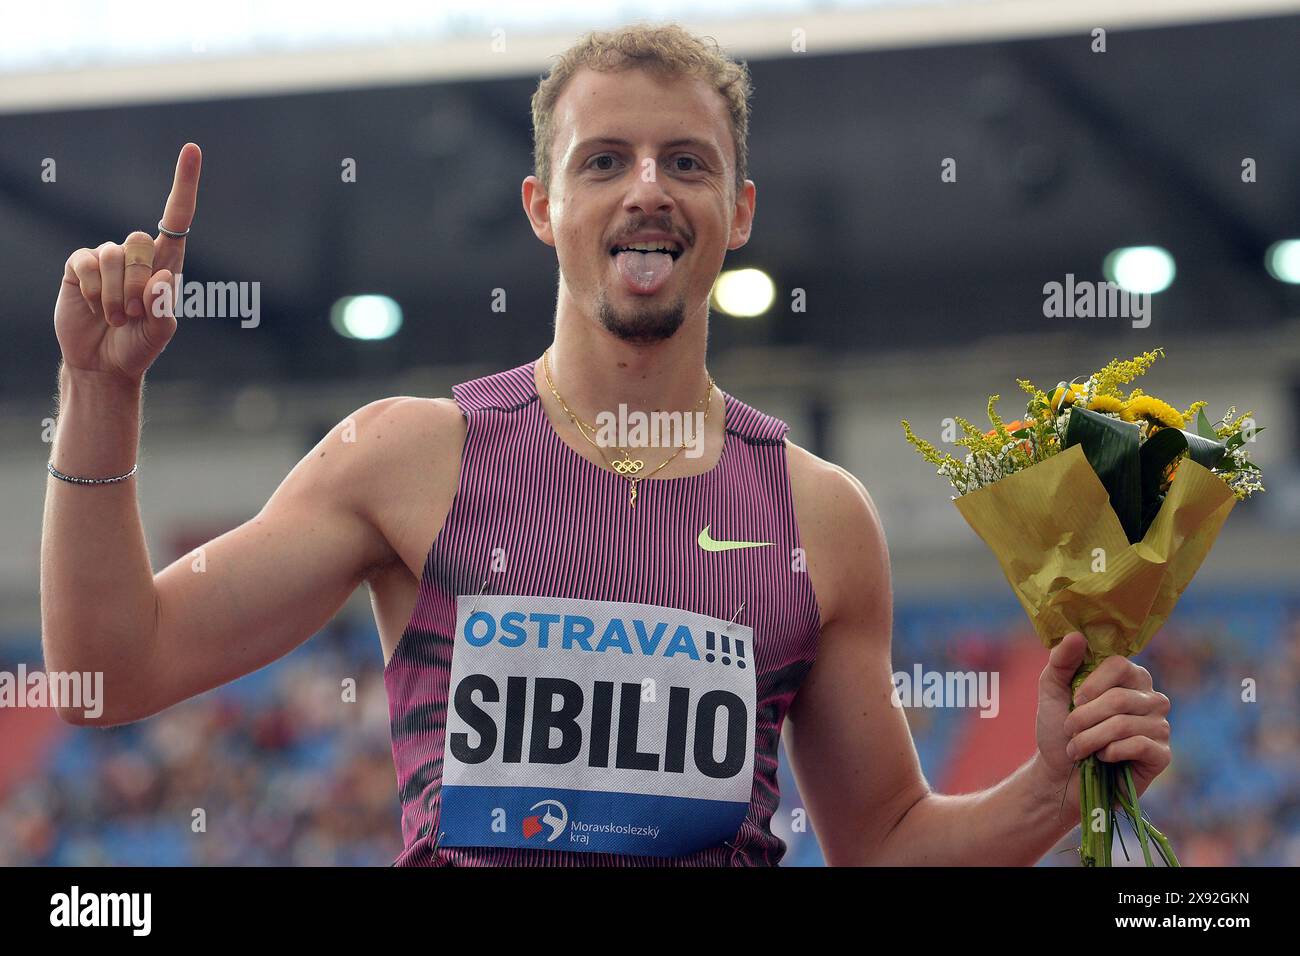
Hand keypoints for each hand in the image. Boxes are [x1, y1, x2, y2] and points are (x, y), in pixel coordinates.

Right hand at [54, 143, 201, 384]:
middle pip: (140, 241)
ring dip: (114, 294)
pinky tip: (93, 308)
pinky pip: (85, 264)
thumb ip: (164, 308)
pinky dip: (91, 291)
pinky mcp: (78, 265)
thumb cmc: (139, 346)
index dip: (184, 183)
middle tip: (132, 314)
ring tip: (116, 318)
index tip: (192, 149)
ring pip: (112, 256)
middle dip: (137, 283)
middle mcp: (138, 256)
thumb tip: (163, 277)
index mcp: (167, 264)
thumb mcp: (160, 333)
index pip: (178, 217)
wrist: (103, 364)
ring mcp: (106, 259)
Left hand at [1035, 631, 1172, 816]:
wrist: (1061, 775)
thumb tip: (1077, 635)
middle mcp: (1150, 697)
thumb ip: (1061, 661)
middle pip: (1119, 698)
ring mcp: (1159, 726)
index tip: (1074, 699)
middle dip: (1083, 718)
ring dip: (1090, 739)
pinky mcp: (1162, 754)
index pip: (1119, 664)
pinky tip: (1103, 757)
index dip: (1092, 683)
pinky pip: (1139, 745)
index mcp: (1128, 677)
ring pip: (1124, 724)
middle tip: (1069, 730)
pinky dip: (1110, 752)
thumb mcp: (1051, 691)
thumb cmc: (1059, 729)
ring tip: (1077, 748)